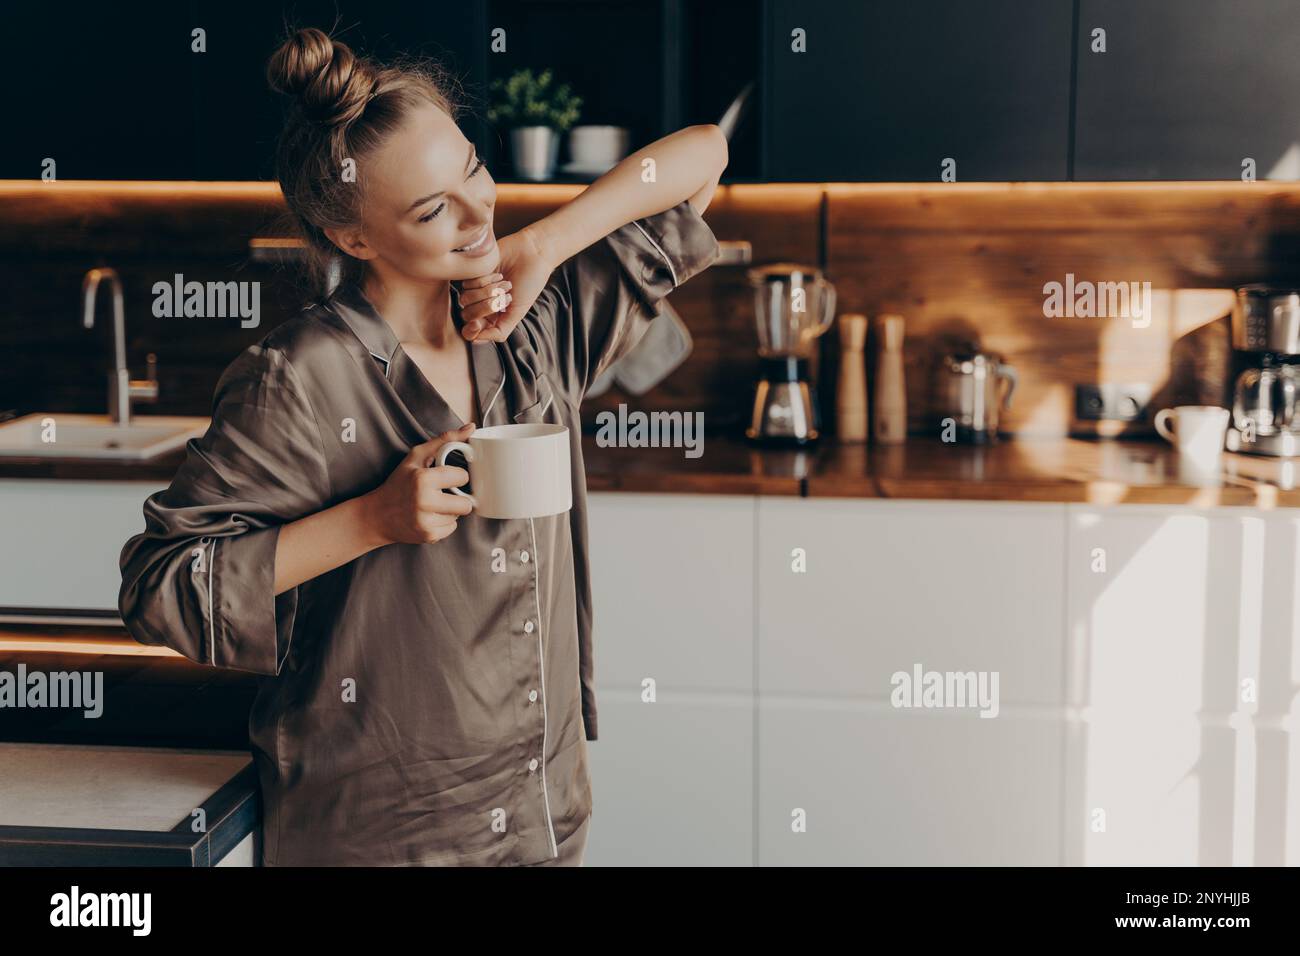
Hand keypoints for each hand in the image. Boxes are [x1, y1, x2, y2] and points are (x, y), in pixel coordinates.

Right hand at [361, 423, 475, 545]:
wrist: (377, 516)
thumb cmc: (399, 483)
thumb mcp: (416, 457)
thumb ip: (445, 441)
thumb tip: (471, 427)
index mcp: (423, 479)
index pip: (463, 477)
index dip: (457, 477)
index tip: (447, 478)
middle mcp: (425, 502)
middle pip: (466, 504)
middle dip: (458, 498)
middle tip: (444, 494)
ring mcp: (426, 522)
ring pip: (459, 516)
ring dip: (450, 511)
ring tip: (433, 505)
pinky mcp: (428, 536)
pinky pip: (452, 529)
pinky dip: (444, 523)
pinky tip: (429, 517)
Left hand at [455, 226, 555, 342]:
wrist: (531, 255)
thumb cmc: (529, 284)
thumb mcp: (518, 313)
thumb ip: (499, 331)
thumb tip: (476, 340)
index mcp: (492, 319)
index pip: (470, 332)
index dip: (471, 329)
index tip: (479, 323)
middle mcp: (482, 306)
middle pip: (467, 316)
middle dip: (487, 306)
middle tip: (505, 297)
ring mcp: (476, 290)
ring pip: (465, 299)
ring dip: (488, 291)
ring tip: (504, 283)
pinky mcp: (472, 274)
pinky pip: (467, 283)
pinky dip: (485, 280)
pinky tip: (498, 274)